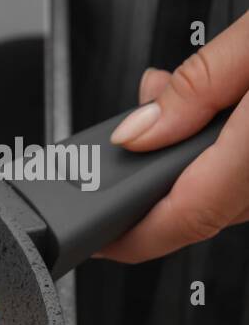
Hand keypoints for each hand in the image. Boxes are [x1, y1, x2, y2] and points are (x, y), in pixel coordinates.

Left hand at [100, 10, 248, 262]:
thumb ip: (198, 87)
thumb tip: (140, 131)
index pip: (180, 220)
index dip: (126, 236)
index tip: (94, 236)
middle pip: (201, 205)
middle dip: (154, 172)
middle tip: (129, 130)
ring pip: (230, 190)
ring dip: (192, 156)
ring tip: (177, 96)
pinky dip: (227, 150)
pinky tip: (225, 107)